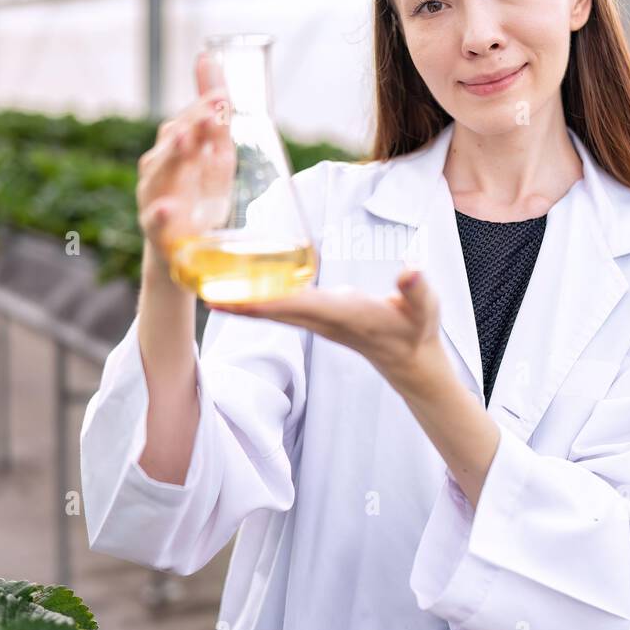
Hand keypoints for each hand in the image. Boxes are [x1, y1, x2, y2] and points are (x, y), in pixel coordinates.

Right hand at [137, 52, 237, 266]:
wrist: (181, 251)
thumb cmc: (200, 197)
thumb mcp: (216, 158)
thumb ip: (216, 119)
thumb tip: (212, 64)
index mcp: (176, 148)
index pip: (186, 119)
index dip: (202, 104)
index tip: (219, 88)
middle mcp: (160, 167)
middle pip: (174, 142)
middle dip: (192, 123)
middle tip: (212, 106)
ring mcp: (155, 197)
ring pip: (161, 173)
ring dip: (175, 155)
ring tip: (187, 139)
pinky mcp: (157, 231)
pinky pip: (155, 221)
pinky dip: (159, 214)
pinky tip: (166, 207)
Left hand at [209, 268, 447, 394]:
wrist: (411, 359)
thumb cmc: (417, 328)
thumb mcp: (426, 307)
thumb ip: (417, 290)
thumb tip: (410, 271)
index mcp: (345, 315)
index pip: (301, 306)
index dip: (270, 301)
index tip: (240, 297)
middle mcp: (325, 321)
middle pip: (275, 312)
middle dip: (241, 304)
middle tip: (204, 293)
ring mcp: (319, 322)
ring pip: (274, 311)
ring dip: (242, 303)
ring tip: (207, 290)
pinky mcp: (319, 318)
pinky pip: (281, 309)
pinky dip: (257, 301)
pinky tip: (238, 290)